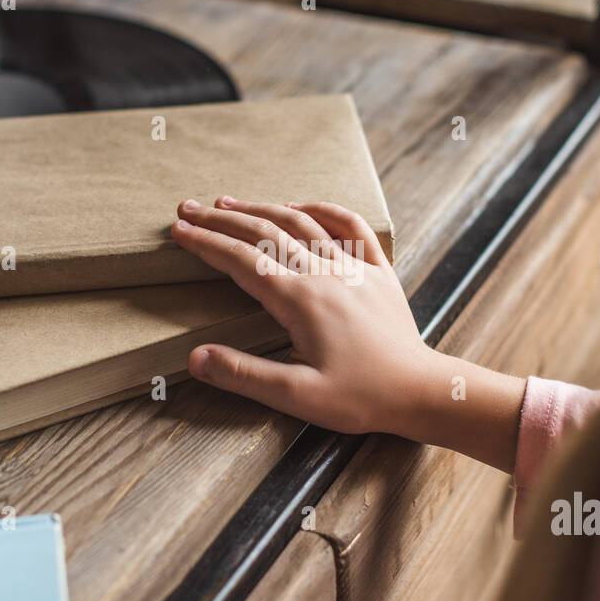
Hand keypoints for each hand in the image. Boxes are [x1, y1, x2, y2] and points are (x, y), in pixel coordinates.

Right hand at [171, 197, 525, 471]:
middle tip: (190, 207)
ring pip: (302, 222)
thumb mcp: (296, 396)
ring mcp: (354, 267)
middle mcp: (324, 273)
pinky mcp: (378, 272)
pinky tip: (304, 204)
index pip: (240, 260)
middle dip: (222, 219)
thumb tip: (195, 358)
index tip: (178, 230)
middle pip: (264, 232)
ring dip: (262, 208)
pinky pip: (351, 227)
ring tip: (231, 202)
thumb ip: (243, 375)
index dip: (205, 243)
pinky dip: (324, 209)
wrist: (420, 391)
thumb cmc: (361, 397)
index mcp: (300, 300)